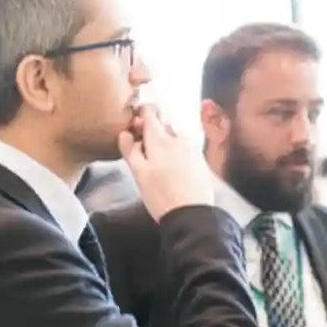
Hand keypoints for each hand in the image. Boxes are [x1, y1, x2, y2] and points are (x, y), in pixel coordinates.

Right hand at [120, 104, 212, 220]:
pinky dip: (177, 150)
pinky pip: (185, 146)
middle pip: (163, 123)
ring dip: (166, 141)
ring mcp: (192, 147)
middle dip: (153, 129)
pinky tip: (173, 168)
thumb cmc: (160, 196)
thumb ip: (130, 150)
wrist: (192, 215)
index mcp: (160, 139)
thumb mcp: (138, 174)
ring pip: (175, 135)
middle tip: (143, 148)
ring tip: (159, 162)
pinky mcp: (201, 158)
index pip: (150, 112)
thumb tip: (125, 133)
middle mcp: (178, 138)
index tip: (135, 125)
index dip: (140, 113)